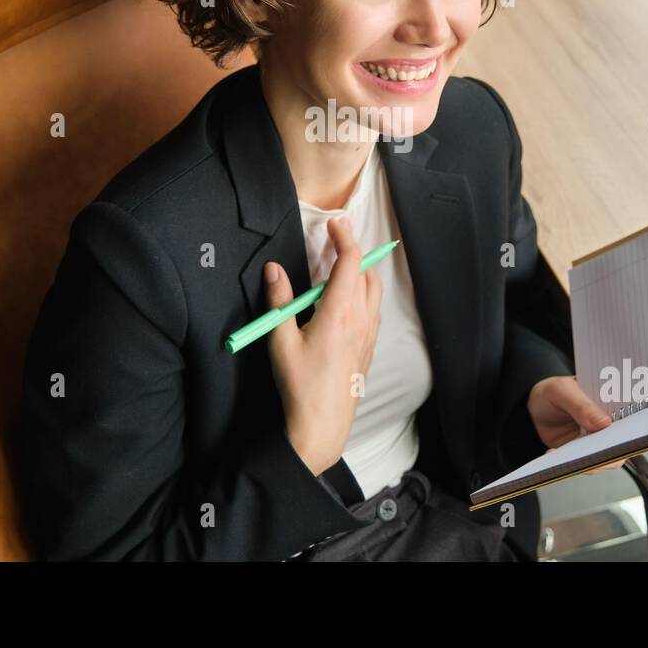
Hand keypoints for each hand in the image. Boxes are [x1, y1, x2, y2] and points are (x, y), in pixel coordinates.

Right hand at [264, 215, 382, 475]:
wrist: (322, 424)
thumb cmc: (300, 384)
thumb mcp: (281, 340)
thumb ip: (279, 300)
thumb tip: (273, 269)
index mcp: (339, 313)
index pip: (350, 262)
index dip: (344, 237)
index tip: (335, 223)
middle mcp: (361, 319)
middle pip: (366, 272)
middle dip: (353, 251)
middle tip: (334, 241)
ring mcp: (369, 334)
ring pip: (374, 290)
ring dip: (360, 272)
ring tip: (338, 268)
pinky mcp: (369, 347)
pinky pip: (374, 309)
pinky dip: (364, 293)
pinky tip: (345, 301)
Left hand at [526, 376, 625, 472]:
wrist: (534, 406)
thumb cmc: (553, 391)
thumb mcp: (562, 390)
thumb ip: (581, 405)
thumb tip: (604, 423)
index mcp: (613, 403)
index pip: (634, 417)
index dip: (635, 427)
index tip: (625, 434)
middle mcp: (611, 426)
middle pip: (625, 443)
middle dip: (615, 450)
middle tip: (598, 450)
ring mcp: (598, 442)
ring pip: (607, 459)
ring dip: (593, 460)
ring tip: (572, 455)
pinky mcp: (583, 455)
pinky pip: (585, 464)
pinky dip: (573, 463)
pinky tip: (554, 454)